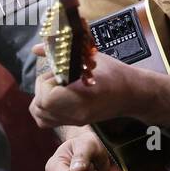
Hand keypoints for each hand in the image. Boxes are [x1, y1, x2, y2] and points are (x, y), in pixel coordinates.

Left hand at [30, 43, 146, 128]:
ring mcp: (75, 120)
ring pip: (41, 116)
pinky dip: (45, 109)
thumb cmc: (115, 74)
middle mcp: (75, 114)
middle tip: (56, 77)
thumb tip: (36, 48)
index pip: (46, 98)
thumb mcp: (89, 58)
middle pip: (39, 108)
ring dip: (41, 99)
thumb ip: (60, 54)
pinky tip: (57, 95)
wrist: (133, 94)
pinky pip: (49, 121)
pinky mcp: (76, 122)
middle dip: (42, 89)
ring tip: (56, 85)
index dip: (45, 83)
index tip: (58, 72)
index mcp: (81, 99)